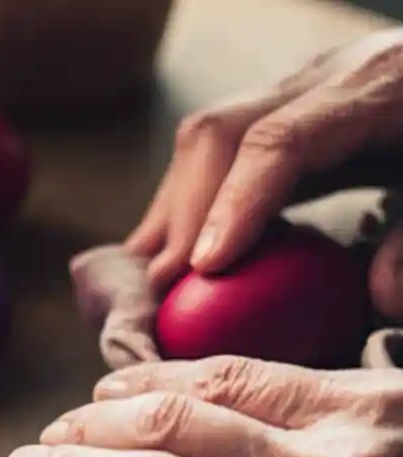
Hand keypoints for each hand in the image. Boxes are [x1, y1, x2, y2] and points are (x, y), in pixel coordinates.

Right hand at [128, 29, 402, 287]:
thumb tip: (381, 301)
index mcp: (380, 87)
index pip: (278, 142)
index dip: (234, 206)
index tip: (205, 268)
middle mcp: (327, 75)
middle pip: (219, 132)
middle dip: (181, 214)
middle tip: (160, 287)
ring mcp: (302, 85)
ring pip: (206, 136)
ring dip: (174, 209)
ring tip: (156, 278)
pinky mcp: (290, 104)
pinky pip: (219, 147)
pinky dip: (193, 200)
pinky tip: (182, 250)